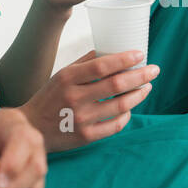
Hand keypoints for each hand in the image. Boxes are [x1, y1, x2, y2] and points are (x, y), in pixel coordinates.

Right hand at [23, 50, 159, 151]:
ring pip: (120, 106)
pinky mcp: (86, 136)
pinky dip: (127, 115)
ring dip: (138, 95)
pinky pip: (115, 125)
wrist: (32, 127)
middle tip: (154, 69)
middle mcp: (75, 98)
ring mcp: (82, 119)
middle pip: (116, 85)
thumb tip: (111, 51)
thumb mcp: (61, 75)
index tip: (140, 54)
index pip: (102, 66)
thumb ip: (84, 63)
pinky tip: (130, 107)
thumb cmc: (49, 97)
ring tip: (147, 86)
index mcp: (68, 78)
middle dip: (140, 76)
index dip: (124, 59)